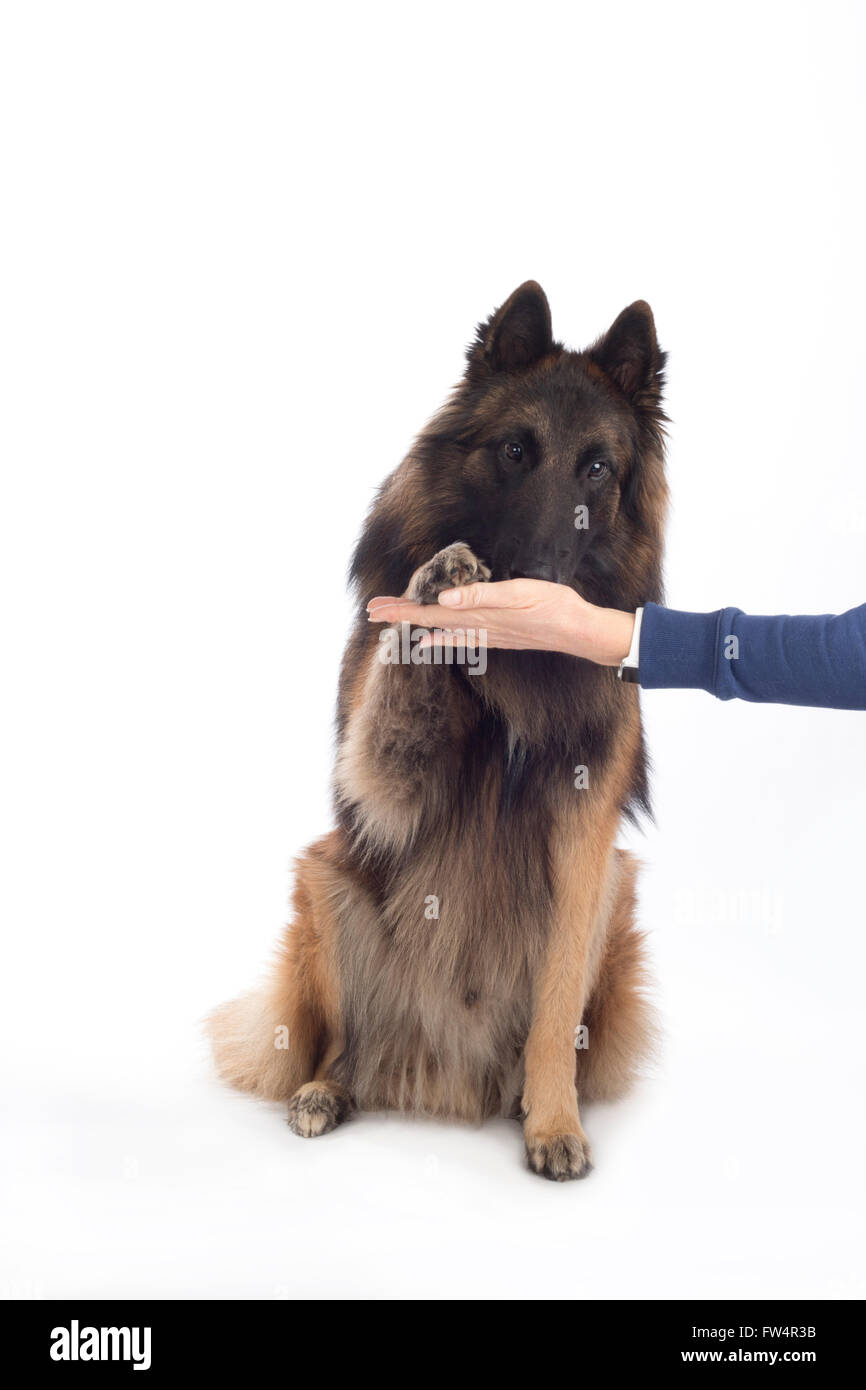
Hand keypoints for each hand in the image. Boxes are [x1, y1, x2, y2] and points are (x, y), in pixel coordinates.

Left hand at [366, 578, 635, 666]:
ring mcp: (486, 634)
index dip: (402, 608)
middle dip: (400, 614)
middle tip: (370, 611)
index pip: (430, 610)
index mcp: (478, 615)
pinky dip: (440, 638)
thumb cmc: (555, 607)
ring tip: (391, 620)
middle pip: (429, 620)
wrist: (579, 631)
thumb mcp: (521, 594)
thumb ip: (483, 596)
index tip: (376, 607)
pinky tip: (428, 641)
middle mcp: (476, 627)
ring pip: (440, 628)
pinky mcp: (496, 635)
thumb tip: (446, 599)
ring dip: (415, 623)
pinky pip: (459, 638)